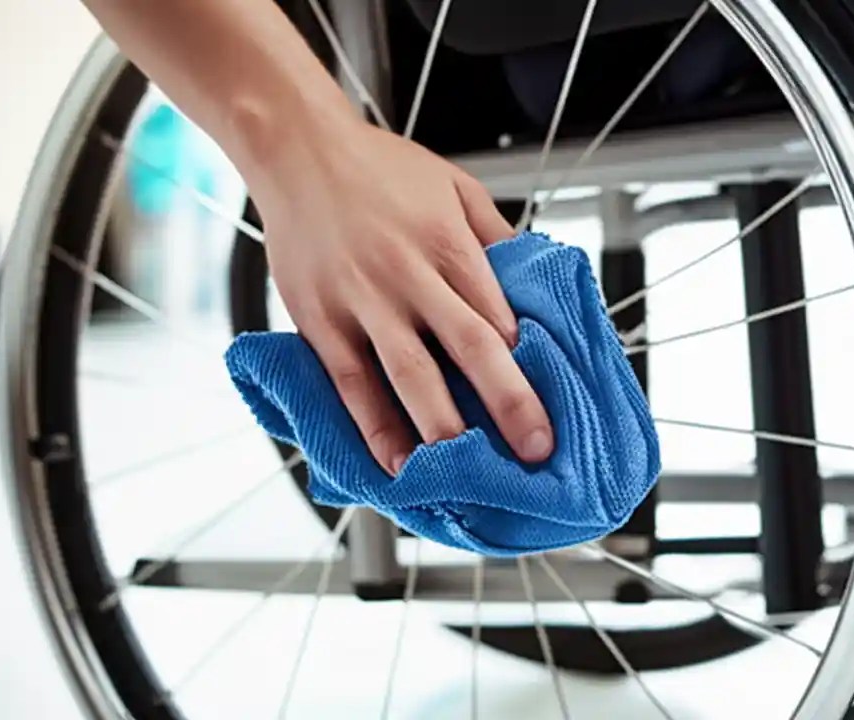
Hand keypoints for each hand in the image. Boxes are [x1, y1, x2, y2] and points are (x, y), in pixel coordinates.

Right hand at [251, 116, 553, 473]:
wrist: (296, 146)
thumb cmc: (382, 168)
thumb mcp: (455, 186)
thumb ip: (495, 237)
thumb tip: (534, 282)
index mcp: (449, 242)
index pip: (499, 316)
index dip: (529, 366)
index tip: (556, 407)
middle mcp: (408, 273)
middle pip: (468, 348)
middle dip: (507, 404)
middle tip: (536, 451)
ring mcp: (361, 299)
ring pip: (408, 374)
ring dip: (441, 429)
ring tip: (466, 475)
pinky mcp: (318, 318)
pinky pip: (350, 382)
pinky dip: (373, 427)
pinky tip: (396, 462)